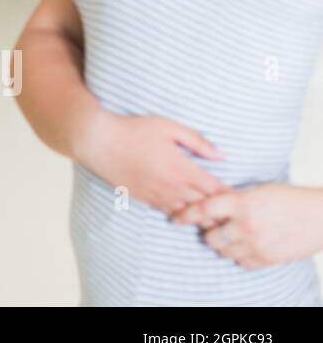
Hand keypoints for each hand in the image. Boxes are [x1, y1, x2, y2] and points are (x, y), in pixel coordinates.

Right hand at [76, 112, 227, 214]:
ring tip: (213, 216)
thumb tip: (222, 155)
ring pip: (188, 214)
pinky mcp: (145, 198)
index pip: (217, 191)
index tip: (242, 198)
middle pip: (206, 208)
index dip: (232, 197)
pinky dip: (181, 213)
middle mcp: (173, 187)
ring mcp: (158, 195)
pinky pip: (169, 212)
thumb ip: (198, 141)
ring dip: (201, 215)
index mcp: (184, 170)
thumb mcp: (168, 127)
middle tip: (233, 212)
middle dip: (220, 210)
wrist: (99, 141)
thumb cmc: (134, 129)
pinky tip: (186, 211)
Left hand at [173, 183, 322, 267]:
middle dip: (207, 232)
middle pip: (210, 237)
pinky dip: (239, 255)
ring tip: (230, 234)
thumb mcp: (256, 190)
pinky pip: (241, 262)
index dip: (186, 214)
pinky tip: (245, 244)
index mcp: (242, 203)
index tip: (176, 218)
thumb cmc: (288, 198)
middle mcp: (246, 226)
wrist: (320, 216)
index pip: (203, 209)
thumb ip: (232, 198)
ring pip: (223, 252)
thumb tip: (206, 202)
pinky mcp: (267, 259)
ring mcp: (257, 245)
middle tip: (211, 226)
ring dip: (222, 244)